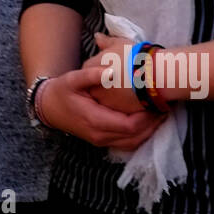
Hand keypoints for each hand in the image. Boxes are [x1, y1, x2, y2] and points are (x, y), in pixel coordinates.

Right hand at [37, 65, 164, 149]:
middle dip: (153, 124)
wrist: (49, 109)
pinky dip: (141, 136)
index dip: (146, 117)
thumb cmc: (61, 92)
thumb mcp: (72, 79)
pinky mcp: (104, 141)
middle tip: (164, 106)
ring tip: (161, 114)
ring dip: (150, 131)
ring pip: (134, 143)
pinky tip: (149, 123)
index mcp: (95, 120)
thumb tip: (110, 69)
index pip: (129, 125)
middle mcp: (100, 135)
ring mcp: (102, 141)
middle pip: (136, 136)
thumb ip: (91, 75)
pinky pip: (128, 144)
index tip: (156, 102)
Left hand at [83, 34, 144, 114]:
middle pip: (98, 87)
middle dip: (108, 83)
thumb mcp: (118, 44)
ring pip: (109, 100)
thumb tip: (97, 36)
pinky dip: (127, 104)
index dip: (104, 68)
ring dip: (117, 95)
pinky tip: (137, 98)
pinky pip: (121, 109)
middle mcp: (94, 88)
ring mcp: (106, 102)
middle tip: (124, 78)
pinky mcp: (119, 113)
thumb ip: (106, 41)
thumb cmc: (134, 56)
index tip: (116, 67)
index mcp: (90, 69)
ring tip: (133, 88)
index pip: (90, 70)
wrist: (151, 74)